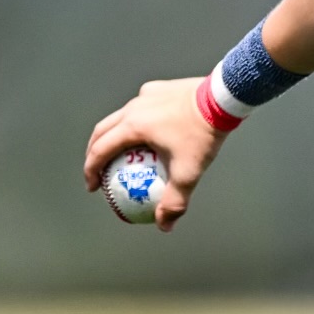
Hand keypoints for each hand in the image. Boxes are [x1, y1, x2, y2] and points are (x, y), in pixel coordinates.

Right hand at [83, 78, 224, 231]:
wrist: (222, 98)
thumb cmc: (203, 134)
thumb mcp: (188, 172)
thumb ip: (174, 200)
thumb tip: (164, 224)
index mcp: (133, 126)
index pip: (100, 150)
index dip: (92, 171)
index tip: (94, 188)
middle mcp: (134, 107)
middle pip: (102, 131)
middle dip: (94, 152)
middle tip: (98, 172)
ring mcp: (146, 95)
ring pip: (120, 116)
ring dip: (113, 135)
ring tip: (119, 152)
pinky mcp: (160, 88)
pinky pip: (142, 107)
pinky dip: (137, 121)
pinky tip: (149, 133)